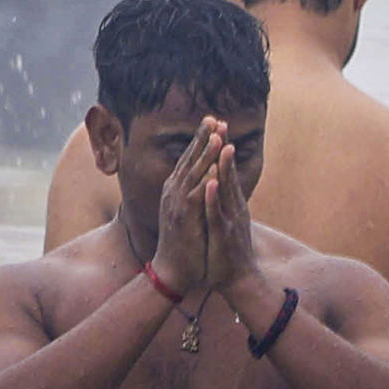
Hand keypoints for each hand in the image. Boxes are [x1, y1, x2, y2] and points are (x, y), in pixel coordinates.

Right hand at [150, 123, 227, 306]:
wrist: (172, 270)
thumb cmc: (182, 243)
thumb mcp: (186, 212)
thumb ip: (191, 193)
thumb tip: (201, 178)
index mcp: (176, 190)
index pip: (189, 159)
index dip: (200, 139)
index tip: (212, 121)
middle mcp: (174, 192)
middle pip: (190, 159)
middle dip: (202, 138)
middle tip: (214, 117)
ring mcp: (177, 203)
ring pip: (194, 172)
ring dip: (205, 153)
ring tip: (216, 134)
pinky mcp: (184, 217)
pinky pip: (197, 195)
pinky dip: (206, 180)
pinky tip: (215, 167)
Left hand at [203, 125, 261, 293]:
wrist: (239, 280)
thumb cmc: (229, 250)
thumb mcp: (225, 220)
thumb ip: (224, 202)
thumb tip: (219, 183)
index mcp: (231, 202)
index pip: (225, 169)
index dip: (221, 147)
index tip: (217, 124)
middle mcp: (233, 207)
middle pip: (228, 172)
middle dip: (223, 147)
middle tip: (221, 122)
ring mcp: (230, 220)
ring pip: (226, 189)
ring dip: (224, 166)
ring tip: (222, 143)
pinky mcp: (224, 235)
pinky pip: (217, 214)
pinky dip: (214, 198)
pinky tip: (210, 183)